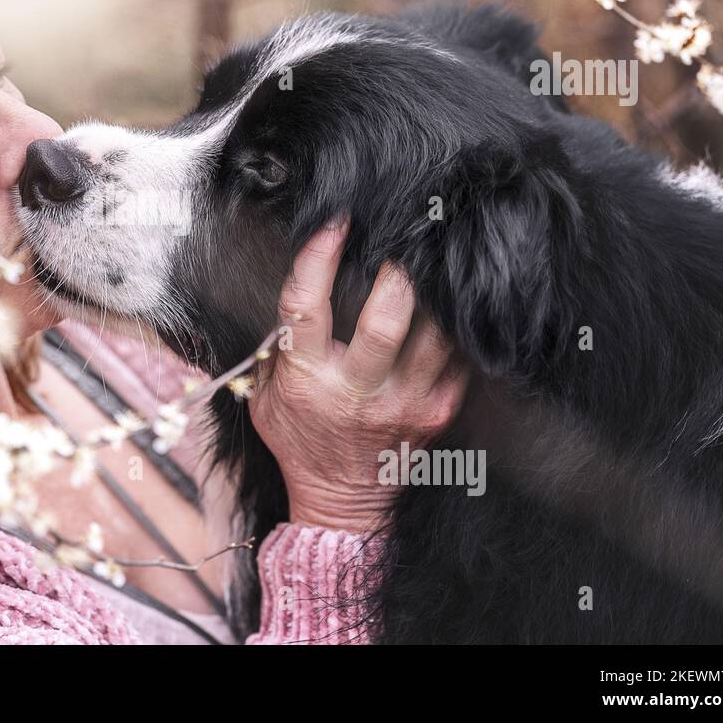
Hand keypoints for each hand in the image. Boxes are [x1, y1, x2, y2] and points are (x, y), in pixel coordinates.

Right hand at [249, 219, 470, 531]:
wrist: (341, 499)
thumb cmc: (299, 439)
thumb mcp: (265, 398)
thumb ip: (274, 349)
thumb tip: (292, 289)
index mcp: (307, 380)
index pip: (306, 308)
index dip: (318, 258)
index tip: (335, 222)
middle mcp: (357, 392)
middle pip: (384, 322)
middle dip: (395, 274)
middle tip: (404, 237)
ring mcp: (403, 404)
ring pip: (433, 336)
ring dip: (434, 294)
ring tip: (435, 258)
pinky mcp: (436, 413)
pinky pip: (457, 359)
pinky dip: (456, 327)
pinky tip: (453, 300)